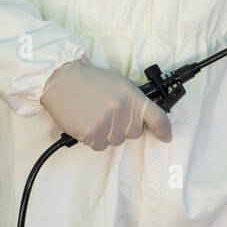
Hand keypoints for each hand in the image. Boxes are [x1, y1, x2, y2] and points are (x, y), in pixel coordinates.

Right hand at [40, 58, 171, 149]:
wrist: (61, 80)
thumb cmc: (88, 80)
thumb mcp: (118, 83)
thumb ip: (132, 100)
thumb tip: (142, 118)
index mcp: (132, 95)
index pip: (157, 117)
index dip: (163, 129)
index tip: (165, 136)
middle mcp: (122, 110)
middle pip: (134, 133)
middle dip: (124, 127)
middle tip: (108, 113)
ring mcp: (108, 123)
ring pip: (116, 141)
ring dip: (107, 133)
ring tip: (94, 115)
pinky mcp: (92, 134)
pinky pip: (100, 146)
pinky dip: (93, 138)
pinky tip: (86, 122)